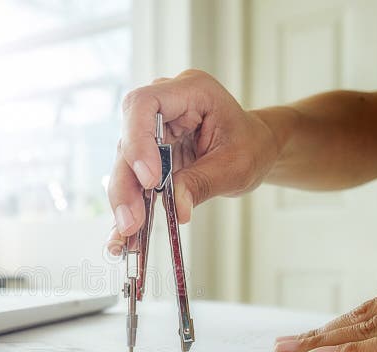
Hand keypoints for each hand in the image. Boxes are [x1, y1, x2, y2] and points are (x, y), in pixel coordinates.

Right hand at [106, 69, 279, 254]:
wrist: (254, 148)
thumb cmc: (251, 145)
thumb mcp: (236, 165)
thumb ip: (203, 182)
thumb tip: (176, 208)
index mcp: (190, 91)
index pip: (144, 104)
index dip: (139, 141)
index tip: (150, 180)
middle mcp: (163, 106)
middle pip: (128, 140)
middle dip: (126, 183)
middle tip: (131, 221)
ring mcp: (151, 130)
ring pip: (124, 164)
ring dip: (124, 199)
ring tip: (127, 233)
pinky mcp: (146, 154)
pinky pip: (131, 179)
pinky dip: (129, 206)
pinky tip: (122, 234)